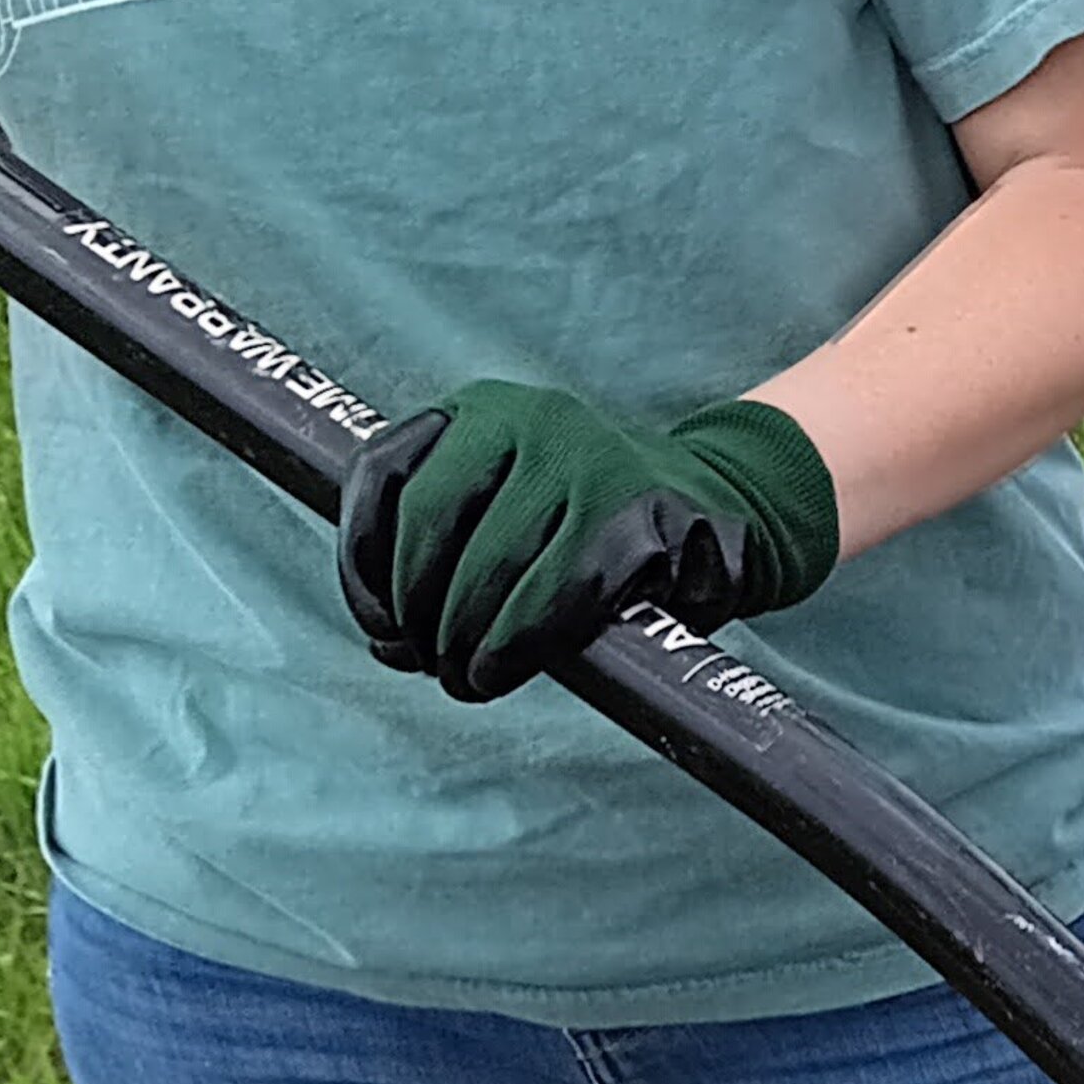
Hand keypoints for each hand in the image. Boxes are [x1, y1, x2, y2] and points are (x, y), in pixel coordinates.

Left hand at [336, 383, 839, 700]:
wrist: (720, 503)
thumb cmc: (587, 521)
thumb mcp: (508, 499)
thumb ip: (445, 546)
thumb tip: (385, 639)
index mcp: (482, 409)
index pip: (385, 477)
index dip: (362, 563)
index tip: (377, 624)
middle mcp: (531, 416)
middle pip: (430, 525)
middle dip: (417, 612)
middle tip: (429, 660)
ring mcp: (587, 458)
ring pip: (487, 565)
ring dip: (463, 639)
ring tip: (467, 674)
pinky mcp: (634, 513)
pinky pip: (552, 594)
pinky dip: (516, 644)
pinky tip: (504, 666)